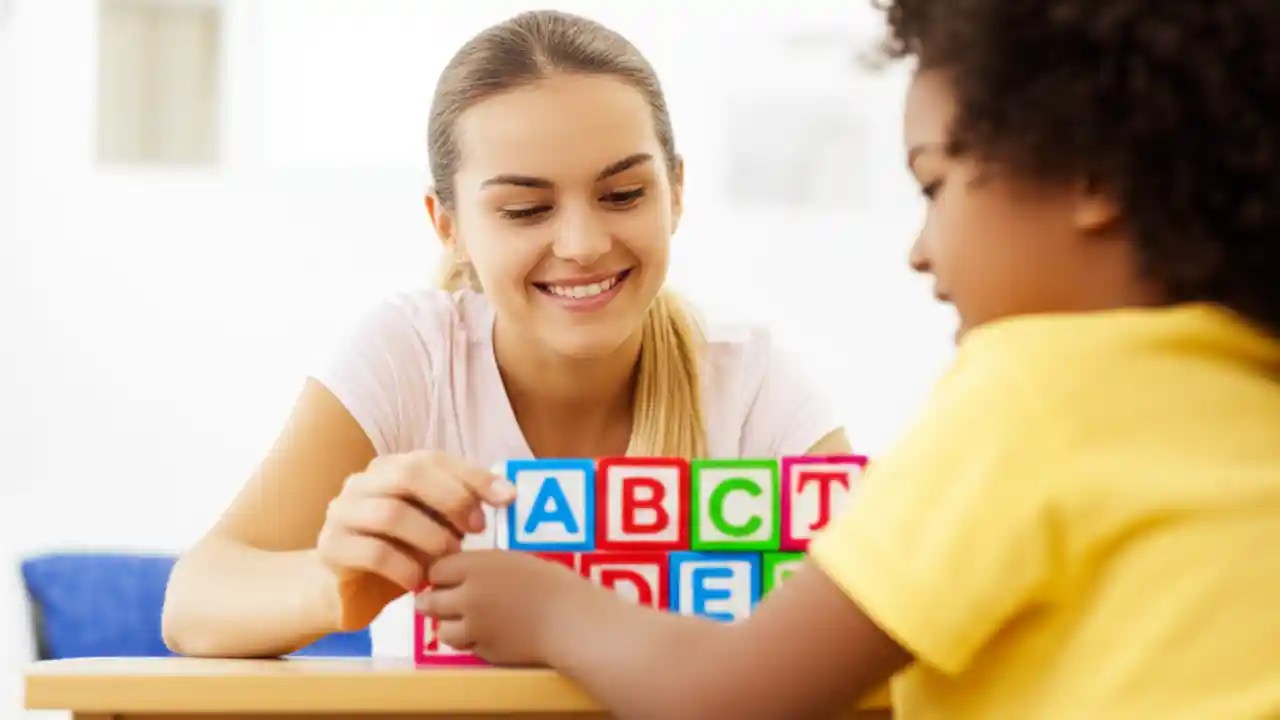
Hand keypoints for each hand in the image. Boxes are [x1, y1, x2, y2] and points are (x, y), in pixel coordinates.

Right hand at [314, 451, 516, 630]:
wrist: (344, 591)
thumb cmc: (397, 553)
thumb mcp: (432, 527)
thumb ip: (457, 509)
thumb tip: (507, 496)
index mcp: (390, 469)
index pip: (434, 459)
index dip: (473, 476)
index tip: (507, 499)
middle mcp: (363, 482)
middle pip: (409, 473)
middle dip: (452, 499)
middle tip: (477, 529)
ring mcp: (342, 512)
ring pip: (391, 513)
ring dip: (430, 537)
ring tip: (450, 559)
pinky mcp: (331, 548)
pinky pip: (373, 553)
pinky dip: (405, 568)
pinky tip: (421, 582)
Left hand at [418, 550, 593, 665]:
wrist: (570, 620)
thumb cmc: (553, 583)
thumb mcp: (516, 560)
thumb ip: (485, 566)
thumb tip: (465, 572)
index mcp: (475, 568)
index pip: (435, 570)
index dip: (441, 575)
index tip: (449, 578)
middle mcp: (467, 597)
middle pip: (429, 602)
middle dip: (433, 601)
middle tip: (444, 602)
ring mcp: (474, 628)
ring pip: (442, 631)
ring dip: (451, 626)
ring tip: (466, 623)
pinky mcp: (485, 652)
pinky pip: (468, 647)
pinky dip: (474, 642)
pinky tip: (492, 634)